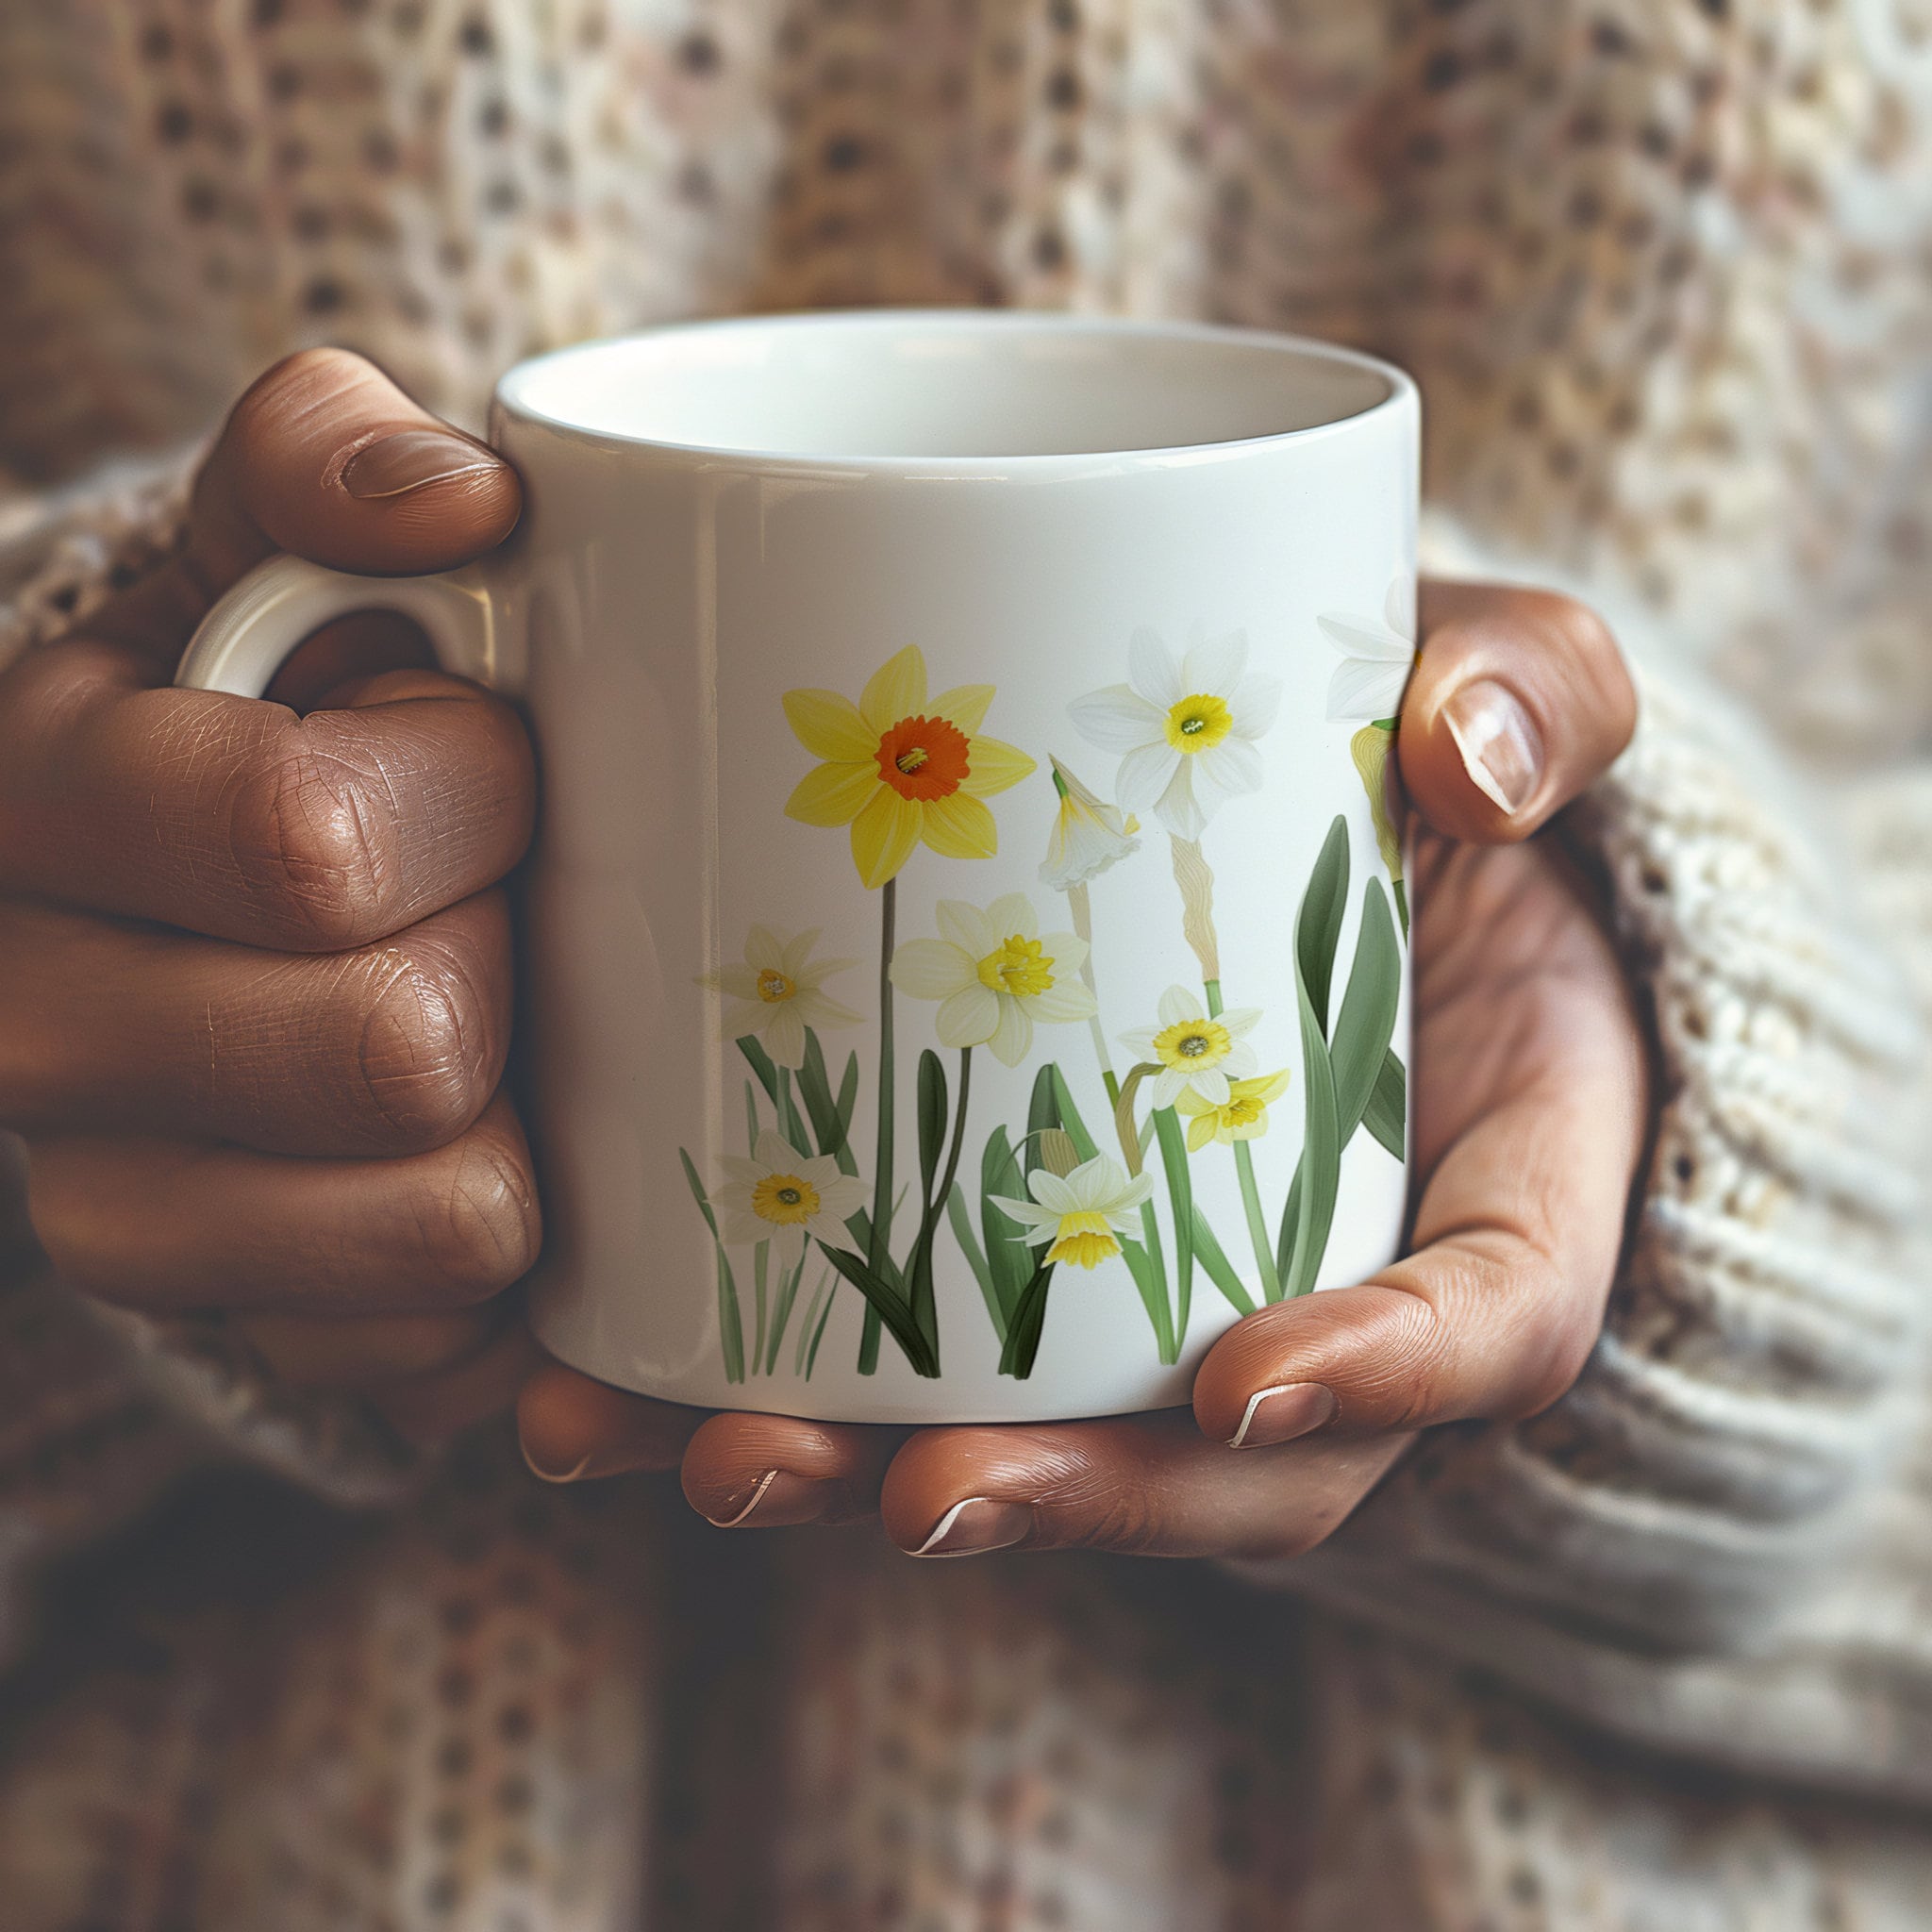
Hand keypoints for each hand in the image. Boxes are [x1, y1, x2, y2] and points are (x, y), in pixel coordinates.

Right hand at [2, 349, 542, 1442]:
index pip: (311, 843)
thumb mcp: (281, 545)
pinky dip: (515, 1260)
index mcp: (42, 806)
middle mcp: (37, 1031)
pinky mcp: (241, 1339)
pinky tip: (491, 1152)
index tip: (478, 747)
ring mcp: (123, 1212)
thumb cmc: (290, 707)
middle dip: (513, 959)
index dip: (470, 790)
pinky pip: (446, 1346)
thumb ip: (326, 461)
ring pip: (446, 1228)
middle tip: (502, 901)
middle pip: (399, 1051)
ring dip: (528, 1120)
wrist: (221, 896)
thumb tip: (464, 502)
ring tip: (498, 1026)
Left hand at [519, 584, 1646, 1555]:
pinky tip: (587, 1385)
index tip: (1229, 1381)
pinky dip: (754, 1385)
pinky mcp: (1008, 1260)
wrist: (1324, 820)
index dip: (1380, 1377)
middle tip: (908, 1487)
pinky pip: (903, 1361)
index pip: (1484, 1323)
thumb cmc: (1430, 779)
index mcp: (1484, 1179)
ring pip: (1036, 1441)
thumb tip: (1465, 759)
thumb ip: (1540, 693)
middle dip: (1067, 1493)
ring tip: (682, 1451)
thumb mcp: (1515, 699)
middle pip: (1218, 1466)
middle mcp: (1321, 1284)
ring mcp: (1156, 1293)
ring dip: (854, 1478)